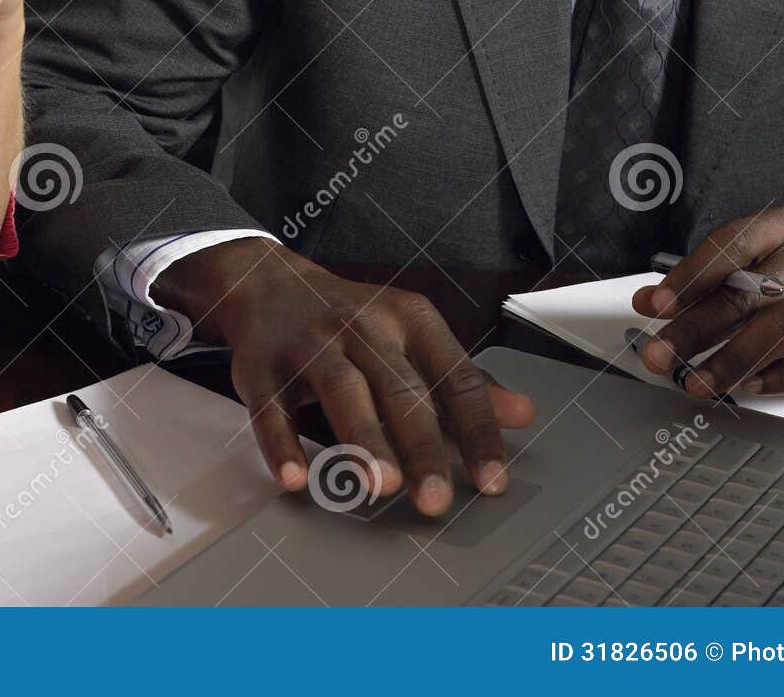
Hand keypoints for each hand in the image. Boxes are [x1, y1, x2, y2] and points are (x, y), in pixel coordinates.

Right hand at [153, 239, 535, 515]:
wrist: (267, 283)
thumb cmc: (351, 320)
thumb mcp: (411, 334)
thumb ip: (461, 379)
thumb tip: (521, 414)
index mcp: (408, 319)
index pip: (454, 377)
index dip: (477, 430)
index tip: (493, 481)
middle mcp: (361, 326)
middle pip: (400, 388)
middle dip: (422, 446)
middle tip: (437, 500)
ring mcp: (309, 345)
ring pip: (342, 391)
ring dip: (363, 438)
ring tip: (382, 486)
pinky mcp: (261, 368)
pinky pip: (271, 409)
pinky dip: (281, 445)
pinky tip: (297, 479)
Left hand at [631, 208, 783, 397]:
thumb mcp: (746, 271)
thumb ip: (697, 286)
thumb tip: (647, 302)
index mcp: (780, 229)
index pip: (730, 245)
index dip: (690, 277)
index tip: (656, 306)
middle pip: (747, 293)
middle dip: (695, 327)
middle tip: (659, 354)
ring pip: (781, 328)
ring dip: (730, 359)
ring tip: (695, 381)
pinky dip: (778, 378)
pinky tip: (748, 386)